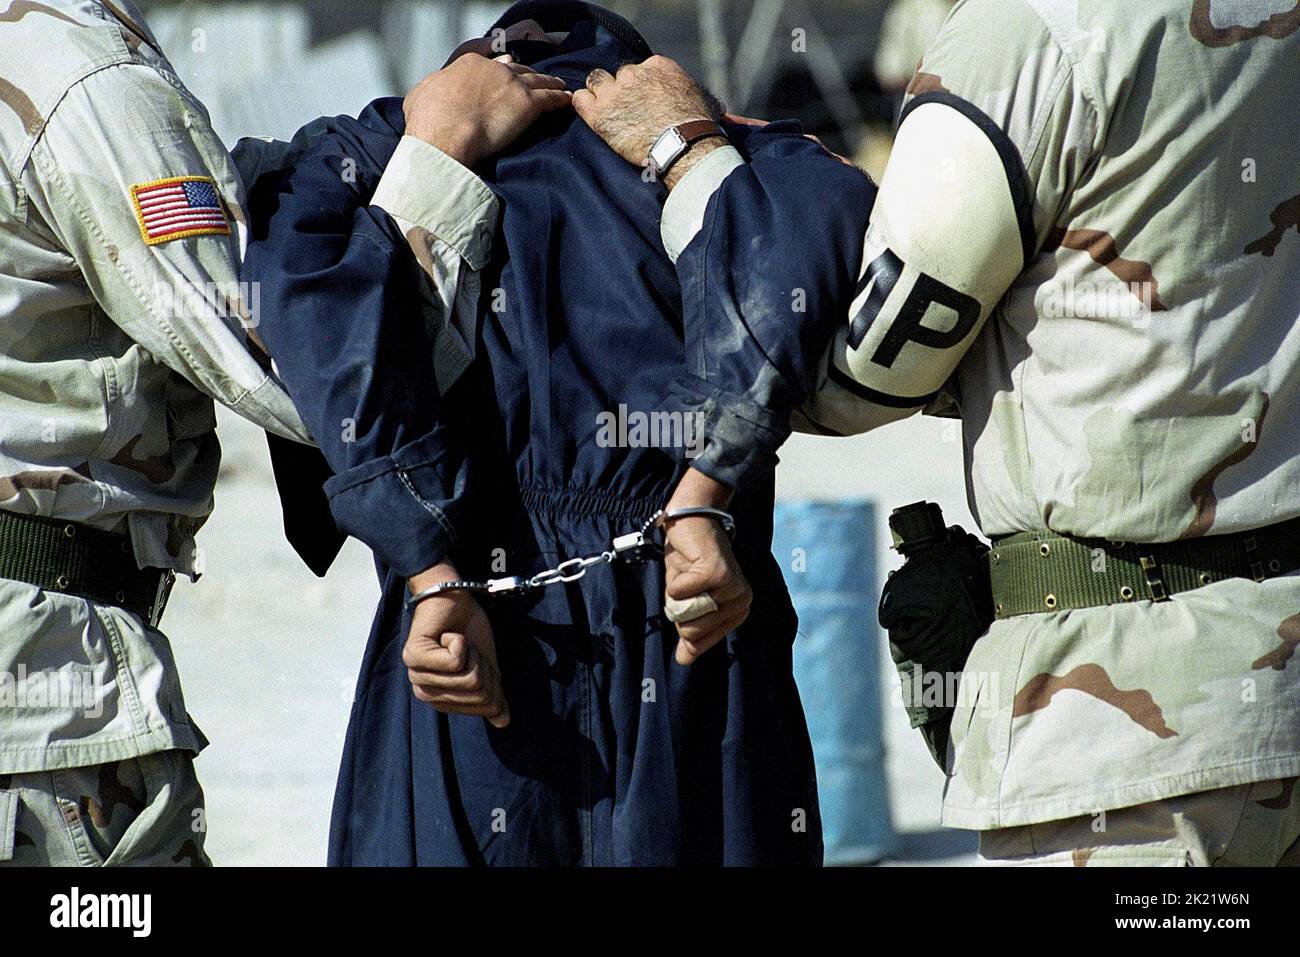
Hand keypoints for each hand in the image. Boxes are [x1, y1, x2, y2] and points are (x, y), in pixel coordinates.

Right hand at [403, 53, 570, 167]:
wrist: (445, 137)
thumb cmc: (428, 121)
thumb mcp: (420, 95)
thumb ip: (434, 88)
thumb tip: (433, 90)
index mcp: (469, 65)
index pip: (489, 65)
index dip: (499, 70)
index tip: (506, 70)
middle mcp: (493, 69)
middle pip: (517, 70)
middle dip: (527, 74)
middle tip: (535, 77)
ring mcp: (513, 85)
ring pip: (537, 80)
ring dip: (549, 82)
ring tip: (558, 85)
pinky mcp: (527, 105)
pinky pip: (550, 98)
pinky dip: (560, 98)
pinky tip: (567, 99)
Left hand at [403, 562, 509, 727]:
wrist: (452, 598)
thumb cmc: (467, 630)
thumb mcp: (486, 667)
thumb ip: (493, 695)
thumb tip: (504, 721)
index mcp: (442, 701)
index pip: (485, 706)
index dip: (492, 681)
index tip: (478, 660)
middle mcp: (425, 693)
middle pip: (478, 692)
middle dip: (483, 665)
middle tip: (468, 649)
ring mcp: (417, 674)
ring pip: (467, 676)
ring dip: (472, 652)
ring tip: (457, 641)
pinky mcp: (414, 655)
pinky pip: (454, 660)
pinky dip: (460, 641)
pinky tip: (448, 634)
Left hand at [572, 55, 724, 187]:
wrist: (683, 145)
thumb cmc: (698, 126)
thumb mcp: (704, 101)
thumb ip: (698, 96)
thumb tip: (716, 106)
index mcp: (657, 65)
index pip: (640, 69)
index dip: (640, 86)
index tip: (644, 101)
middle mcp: (633, 72)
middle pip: (618, 75)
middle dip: (620, 90)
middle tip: (626, 108)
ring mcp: (614, 92)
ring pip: (596, 81)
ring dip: (599, 93)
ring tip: (607, 110)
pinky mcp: (600, 113)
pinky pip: (580, 98)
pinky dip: (583, 104)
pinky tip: (591, 115)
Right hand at [660, 469, 750, 664]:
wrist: (691, 522)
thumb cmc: (688, 562)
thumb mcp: (687, 602)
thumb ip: (689, 632)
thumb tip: (683, 661)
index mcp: (738, 612)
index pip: (699, 641)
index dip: (683, 620)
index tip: (689, 595)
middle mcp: (741, 601)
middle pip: (691, 630)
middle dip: (678, 606)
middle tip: (686, 580)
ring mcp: (731, 588)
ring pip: (685, 613)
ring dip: (675, 590)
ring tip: (687, 571)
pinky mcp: (717, 574)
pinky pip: (680, 593)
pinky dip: (674, 578)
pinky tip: (685, 562)